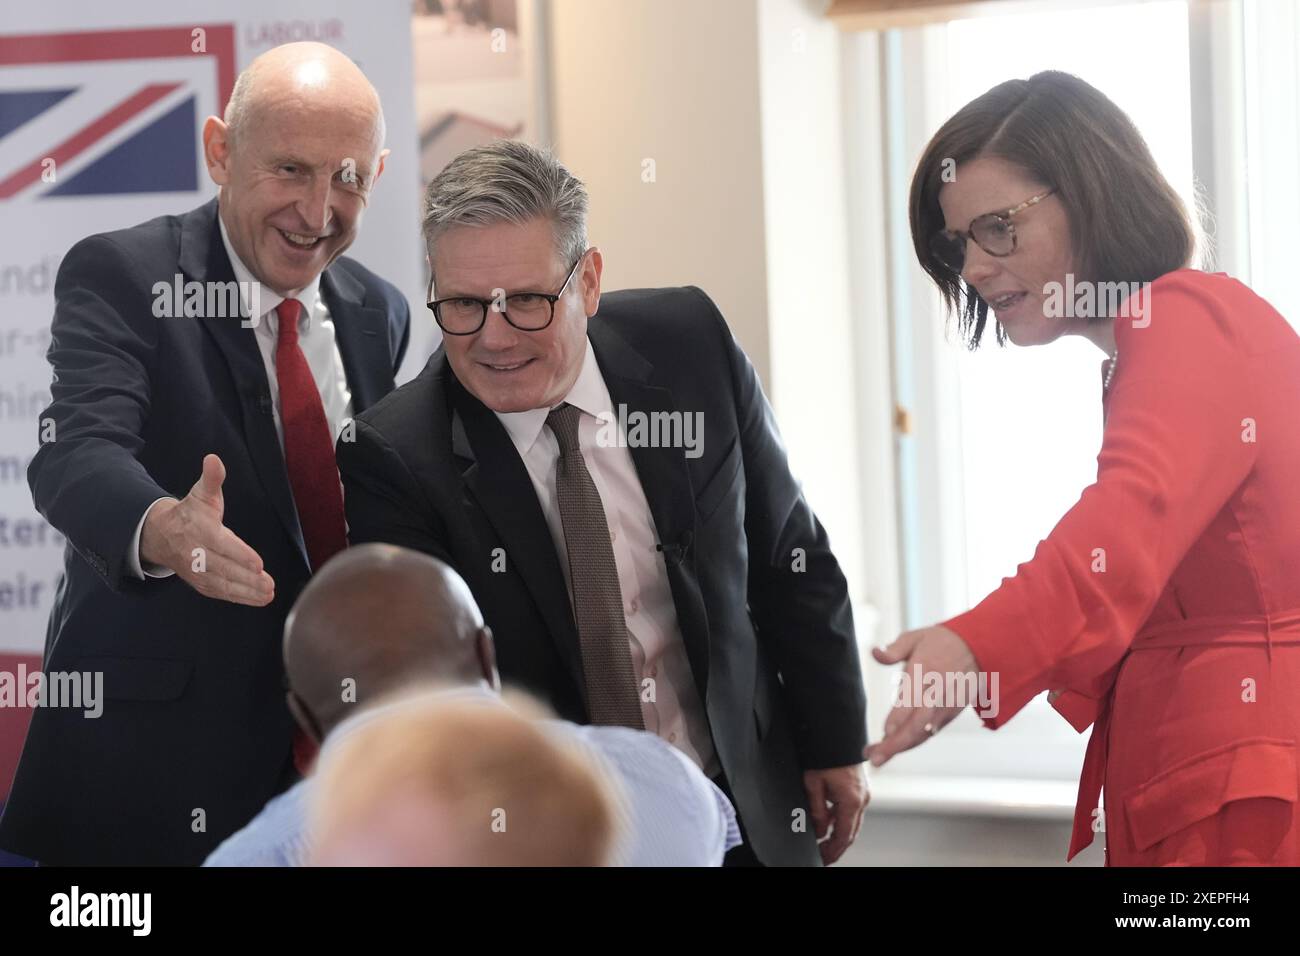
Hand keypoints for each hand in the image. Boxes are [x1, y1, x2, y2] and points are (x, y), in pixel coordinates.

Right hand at [140, 454, 274, 605]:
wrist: (160, 535)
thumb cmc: (190, 513)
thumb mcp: (201, 493)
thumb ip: (212, 479)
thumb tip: (213, 459)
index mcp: (200, 530)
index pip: (222, 544)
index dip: (240, 555)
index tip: (258, 563)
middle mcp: (197, 553)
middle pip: (224, 568)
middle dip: (247, 578)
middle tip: (269, 584)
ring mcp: (197, 571)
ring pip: (223, 584)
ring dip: (246, 591)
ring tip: (268, 594)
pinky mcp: (200, 583)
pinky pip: (220, 593)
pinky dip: (239, 598)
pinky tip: (258, 599)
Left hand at [803, 763, 868, 864]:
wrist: (835, 732)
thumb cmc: (825, 753)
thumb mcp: (813, 783)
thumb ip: (817, 810)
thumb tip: (820, 830)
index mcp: (852, 800)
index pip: (844, 836)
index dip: (833, 850)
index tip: (823, 858)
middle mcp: (862, 798)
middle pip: (851, 832)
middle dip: (837, 847)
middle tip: (824, 856)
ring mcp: (863, 793)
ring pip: (851, 822)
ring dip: (839, 834)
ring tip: (824, 842)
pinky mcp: (859, 788)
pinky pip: (851, 810)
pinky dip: (841, 820)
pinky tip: (828, 822)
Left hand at [865, 625, 977, 766]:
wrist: (979, 650)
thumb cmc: (940, 643)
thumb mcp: (916, 637)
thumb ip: (894, 649)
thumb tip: (875, 652)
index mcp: (926, 670)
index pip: (913, 697)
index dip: (901, 716)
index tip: (886, 731)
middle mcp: (937, 692)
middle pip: (918, 723)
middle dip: (896, 743)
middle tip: (874, 758)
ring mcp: (945, 706)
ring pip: (924, 732)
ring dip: (900, 747)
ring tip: (877, 757)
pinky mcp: (949, 714)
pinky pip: (929, 732)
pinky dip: (912, 742)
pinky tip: (893, 748)